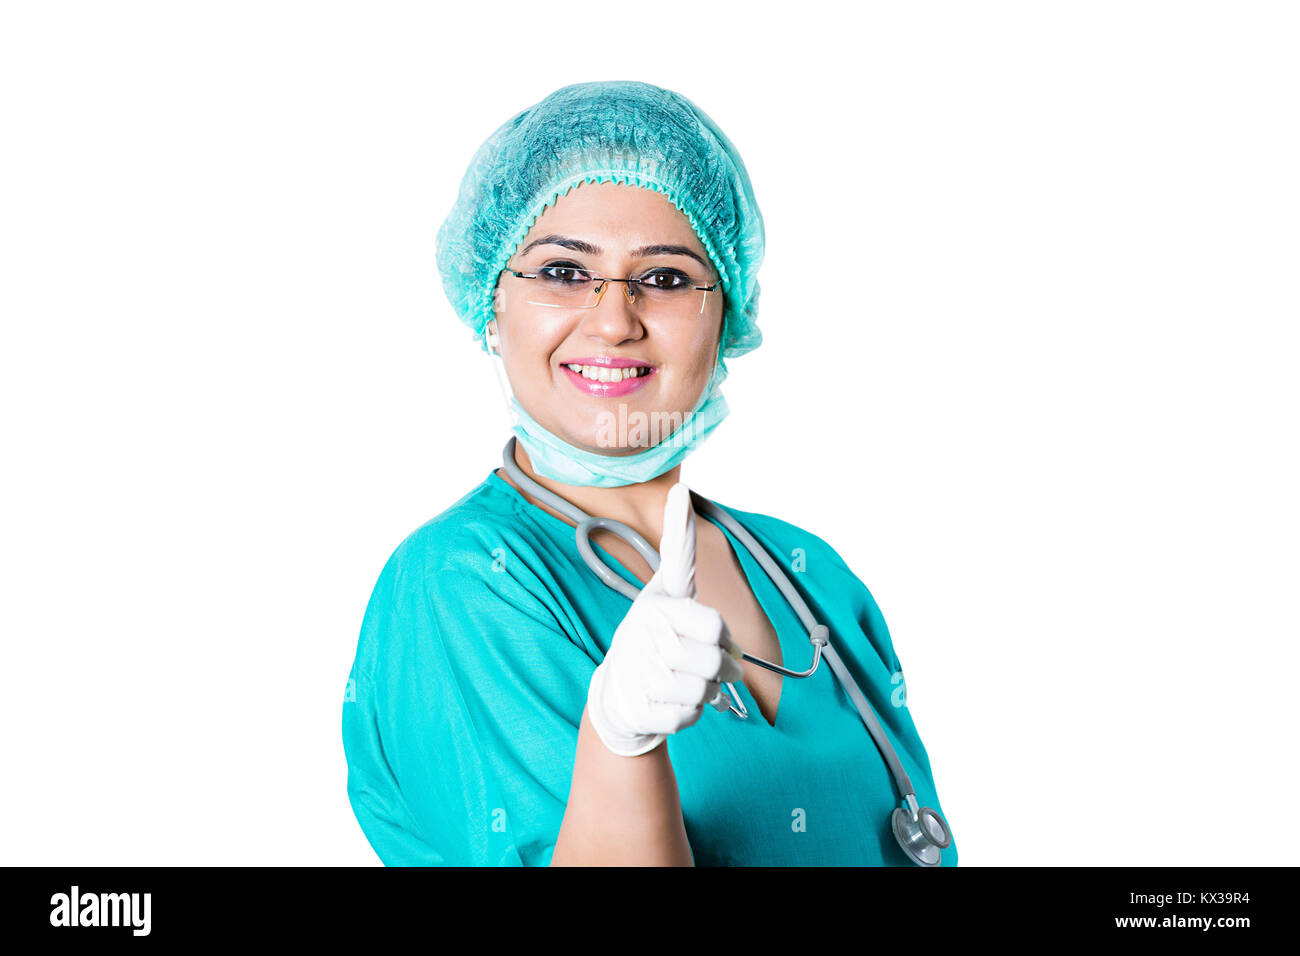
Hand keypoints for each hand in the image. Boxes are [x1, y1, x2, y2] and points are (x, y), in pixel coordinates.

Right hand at [586, 483, 744, 756]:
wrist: (620, 697)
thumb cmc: (657, 644)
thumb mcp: (669, 604)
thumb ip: (684, 565)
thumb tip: (680, 494)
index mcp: (661, 599)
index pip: (677, 560)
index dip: (679, 526)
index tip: (680, 491)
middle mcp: (645, 625)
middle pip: (717, 653)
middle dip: (726, 667)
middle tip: (716, 666)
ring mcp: (639, 666)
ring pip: (706, 686)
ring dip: (708, 691)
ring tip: (687, 681)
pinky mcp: (639, 704)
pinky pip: (690, 714)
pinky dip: (691, 713)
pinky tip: (671, 700)